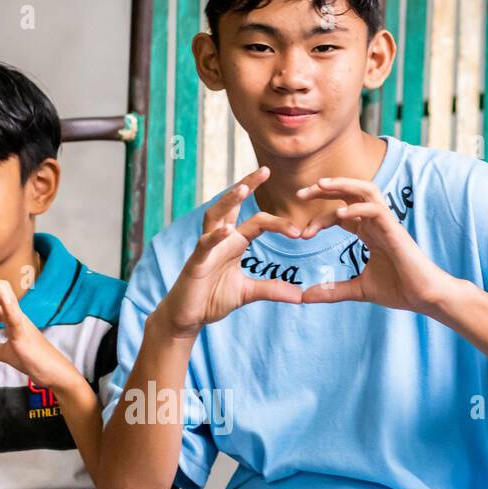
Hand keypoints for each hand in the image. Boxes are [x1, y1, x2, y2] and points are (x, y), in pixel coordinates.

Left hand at [0, 264, 82, 393]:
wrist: (52, 372)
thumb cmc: (33, 361)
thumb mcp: (4, 354)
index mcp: (12, 319)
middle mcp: (17, 315)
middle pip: (0, 290)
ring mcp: (21, 321)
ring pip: (7, 296)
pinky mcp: (23, 332)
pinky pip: (14, 314)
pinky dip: (7, 303)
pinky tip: (1, 295)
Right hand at [157, 166, 305, 337]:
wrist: (187, 317)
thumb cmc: (211, 299)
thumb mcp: (247, 293)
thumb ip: (272, 290)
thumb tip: (300, 295)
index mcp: (234, 243)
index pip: (258, 222)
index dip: (278, 223)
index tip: (299, 233)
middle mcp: (220, 240)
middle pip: (232, 205)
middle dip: (246, 186)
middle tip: (265, 170)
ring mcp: (206, 249)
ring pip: (215, 216)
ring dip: (228, 201)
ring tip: (243, 189)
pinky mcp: (195, 263)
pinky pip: (204, 245)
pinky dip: (215, 236)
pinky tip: (227, 230)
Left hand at [296, 177, 454, 313]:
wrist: (426, 298)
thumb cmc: (399, 290)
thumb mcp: (358, 290)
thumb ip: (332, 291)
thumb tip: (304, 297)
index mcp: (368, 232)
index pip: (340, 212)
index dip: (320, 218)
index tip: (302, 233)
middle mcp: (377, 223)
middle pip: (350, 192)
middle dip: (325, 189)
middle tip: (300, 194)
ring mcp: (387, 224)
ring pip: (366, 190)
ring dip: (343, 184)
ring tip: (320, 186)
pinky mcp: (396, 231)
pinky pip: (377, 209)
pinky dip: (358, 207)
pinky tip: (340, 213)